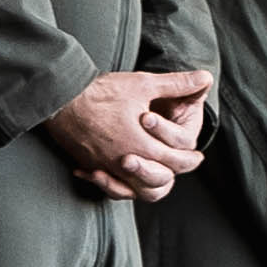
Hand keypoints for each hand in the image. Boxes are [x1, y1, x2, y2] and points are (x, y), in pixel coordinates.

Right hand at [40, 69, 212, 202]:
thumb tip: (205, 76)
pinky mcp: (91, 165)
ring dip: (147, 184)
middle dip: (172, 173)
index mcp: (144, 145)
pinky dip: (116, 185)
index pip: (177, 162)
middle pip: (158, 181)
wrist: (61, 99)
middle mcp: (126, 162)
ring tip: (153, 176)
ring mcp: (107, 167)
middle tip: (180, 166)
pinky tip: (118, 177)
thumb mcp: (143, 84)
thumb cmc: (102, 92)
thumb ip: (177, 84)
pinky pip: (109, 186)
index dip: (190, 160)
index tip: (196, 157)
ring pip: (134, 190)